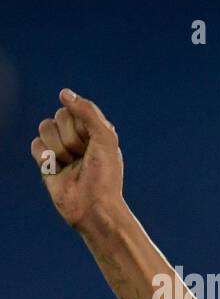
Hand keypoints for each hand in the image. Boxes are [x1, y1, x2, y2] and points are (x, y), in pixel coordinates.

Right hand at [30, 89, 124, 230]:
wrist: (93, 206)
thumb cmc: (105, 176)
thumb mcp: (105, 139)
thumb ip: (87, 112)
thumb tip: (63, 93)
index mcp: (95, 129)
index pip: (75, 109)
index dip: (81, 127)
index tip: (93, 145)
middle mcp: (78, 136)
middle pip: (58, 116)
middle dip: (70, 138)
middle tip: (83, 158)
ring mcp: (61, 148)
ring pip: (44, 128)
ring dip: (58, 148)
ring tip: (71, 165)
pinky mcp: (47, 161)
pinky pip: (35, 144)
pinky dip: (45, 157)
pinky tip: (57, 170)